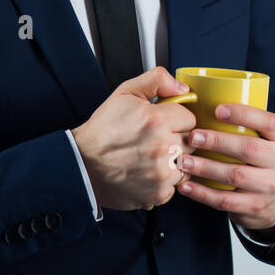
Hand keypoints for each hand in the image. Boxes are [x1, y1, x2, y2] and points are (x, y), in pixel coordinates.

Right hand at [71, 67, 198, 211]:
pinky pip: (175, 184)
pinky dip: (164, 180)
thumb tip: (183, 88)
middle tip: (155, 140)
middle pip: (191, 142)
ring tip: (150, 156)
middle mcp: (163, 148)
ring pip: (186, 164)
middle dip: (176, 139)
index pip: (190, 119)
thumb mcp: (126, 92)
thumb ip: (158, 80)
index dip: (175, 120)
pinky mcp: (159, 193)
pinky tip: (146, 172)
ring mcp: (162, 174)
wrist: (83, 163)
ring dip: (173, 161)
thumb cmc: (103, 130)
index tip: (162, 124)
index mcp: (158, 121)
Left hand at [177, 102, 274, 233]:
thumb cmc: (254, 158)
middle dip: (217, 142)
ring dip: (205, 167)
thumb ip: (242, 122)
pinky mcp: (255, 206)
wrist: (270, 200)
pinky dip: (202, 193)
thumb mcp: (259, 137)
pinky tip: (186, 185)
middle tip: (192, 137)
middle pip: (248, 149)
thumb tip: (200, 99)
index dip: (243, 114)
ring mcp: (269, 185)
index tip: (217, 109)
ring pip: (235, 175)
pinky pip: (225, 200)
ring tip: (183, 161)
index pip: (268, 122)